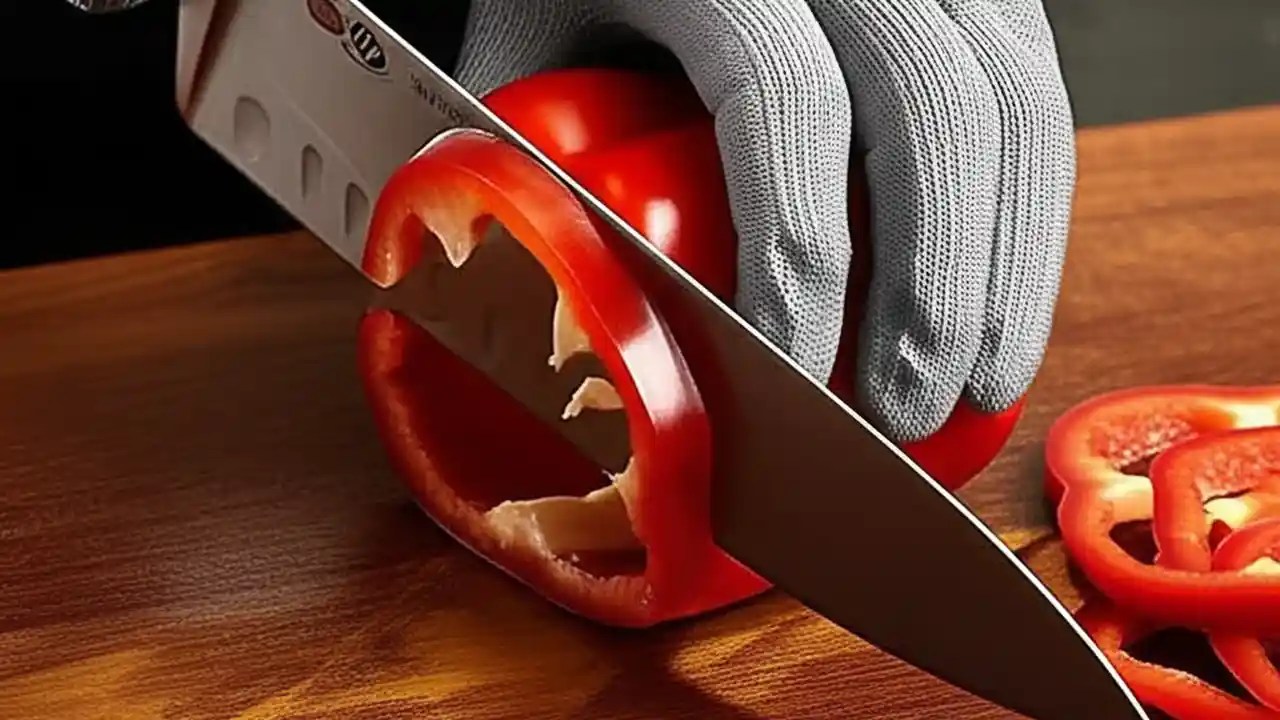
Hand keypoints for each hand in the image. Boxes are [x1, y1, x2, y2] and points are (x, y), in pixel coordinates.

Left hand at [456, 0, 1075, 442]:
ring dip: (1006, 267)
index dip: (800, 246)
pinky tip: (1002, 302)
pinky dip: (1030, 215)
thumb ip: (521, 153)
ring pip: (1016, 105)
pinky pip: (1036, 99)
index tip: (792, 366)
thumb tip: (523, 311)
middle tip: (899, 412)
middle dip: (931, 287)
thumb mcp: (531, 46)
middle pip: (934, 108)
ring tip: (972, 386)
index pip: (785, 97)